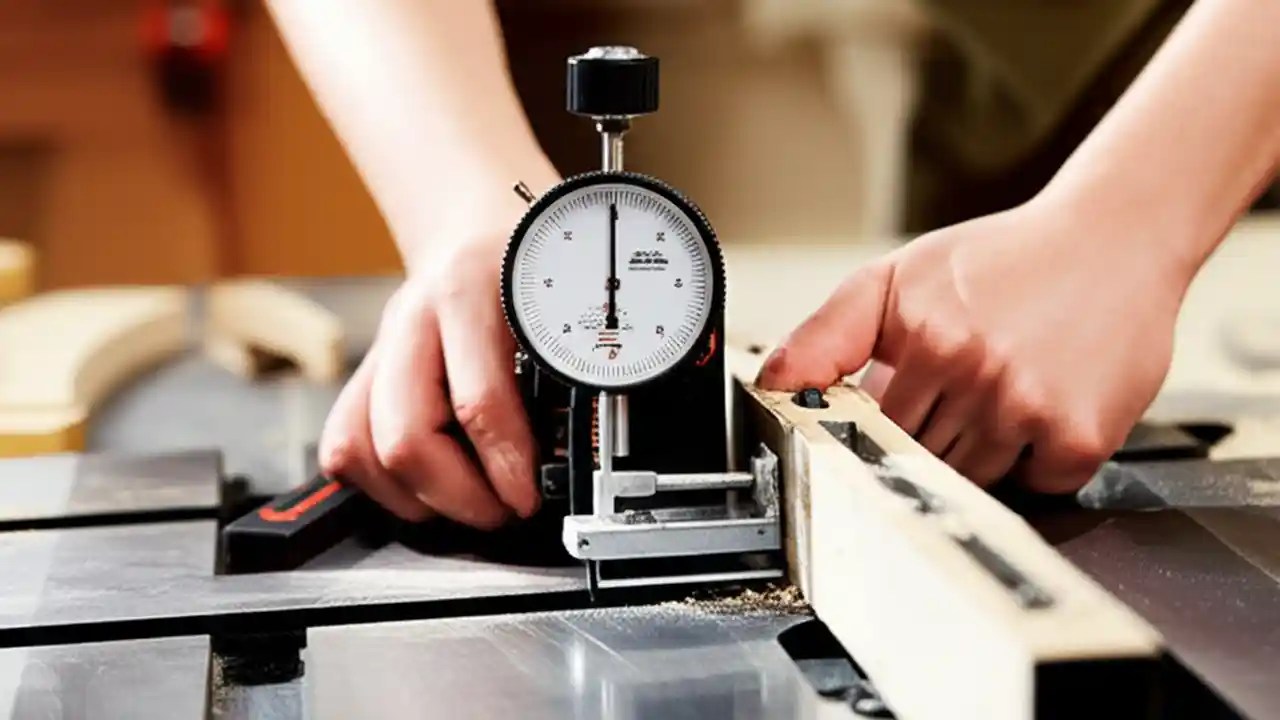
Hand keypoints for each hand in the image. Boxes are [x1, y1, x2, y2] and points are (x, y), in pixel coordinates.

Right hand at [317, 234, 539, 526]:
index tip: (528, 497)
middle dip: (458, 495)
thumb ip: (567, 364)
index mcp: (468, 292)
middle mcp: (412, 320)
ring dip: (416, 497)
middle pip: (404, 435)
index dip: (506, 466)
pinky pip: (343, 445)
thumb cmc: (523, 264)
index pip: (477, 401)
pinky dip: (380, 483)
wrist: (472, 223)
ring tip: (466, 502)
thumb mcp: (559, 301)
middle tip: (501, 509)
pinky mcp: (362, 373)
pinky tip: (425, 484)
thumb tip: (579, 448)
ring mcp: (379, 348)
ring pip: (360, 447)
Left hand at [757, 196, 1189, 492]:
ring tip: (1004, 394)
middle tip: (963, 394)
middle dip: (932, 437)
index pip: (871, 429)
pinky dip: (1038, 463)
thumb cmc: (1001, 260)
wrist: (1113, 239)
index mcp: (925, 337)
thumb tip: (772, 384)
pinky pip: (1037, 485)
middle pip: (921, 458)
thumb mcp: (899, 279)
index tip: (896, 421)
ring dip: (984, 452)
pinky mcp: (1080, 435)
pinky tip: (1043, 410)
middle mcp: (977, 373)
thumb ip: (828, 333)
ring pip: (975, 478)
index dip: (881, 428)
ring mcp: (1030, 407)